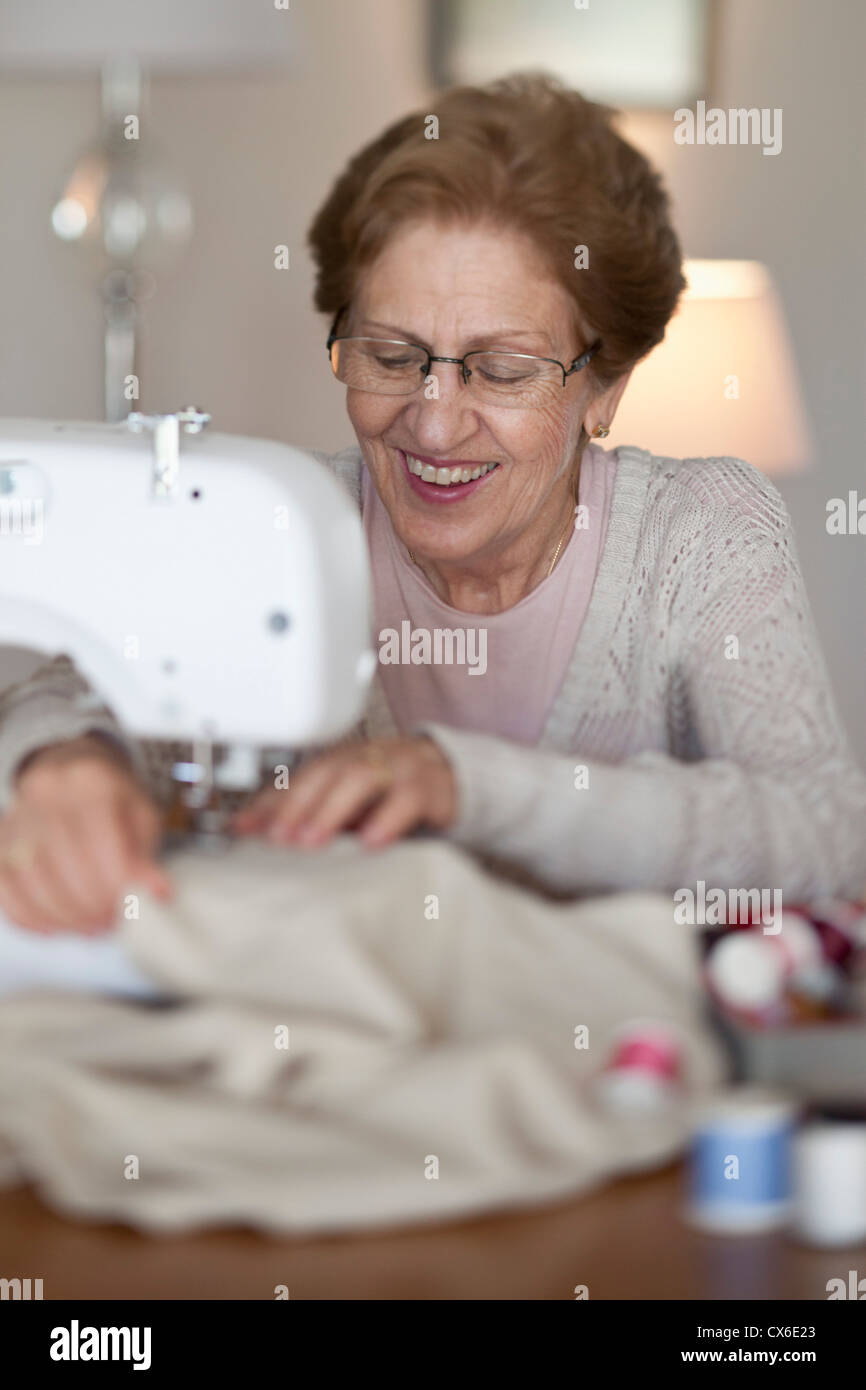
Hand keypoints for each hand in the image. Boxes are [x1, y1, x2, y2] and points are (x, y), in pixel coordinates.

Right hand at [0, 734, 172, 933]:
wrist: (69, 769)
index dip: (116, 885)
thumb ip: (145, 855)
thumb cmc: (110, 798)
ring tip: (88, 924)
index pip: (102, 843)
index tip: (129, 906)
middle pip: (65, 865)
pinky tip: (56, 924)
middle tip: (109, 920)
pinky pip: (5, 889)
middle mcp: (47, 794)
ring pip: (33, 881)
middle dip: (92, 906)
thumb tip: (155, 893)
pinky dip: (31, 916)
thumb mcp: (142, 815)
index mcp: (91, 781)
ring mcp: (17, 817)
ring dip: (64, 916)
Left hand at [232, 735, 457, 849]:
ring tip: (312, 840)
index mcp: (338, 762)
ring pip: (360, 778)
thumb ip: (309, 817)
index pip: (296, 779)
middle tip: (278, 837)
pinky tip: (372, 841)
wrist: (452, 777)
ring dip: (331, 810)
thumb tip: (254, 835)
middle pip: (323, 773)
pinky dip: (387, 819)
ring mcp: (396, 767)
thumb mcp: (349, 807)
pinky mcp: (428, 786)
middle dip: (296, 805)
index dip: (268, 803)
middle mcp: (363, 758)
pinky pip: (406, 797)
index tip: (243, 830)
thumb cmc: (390, 795)